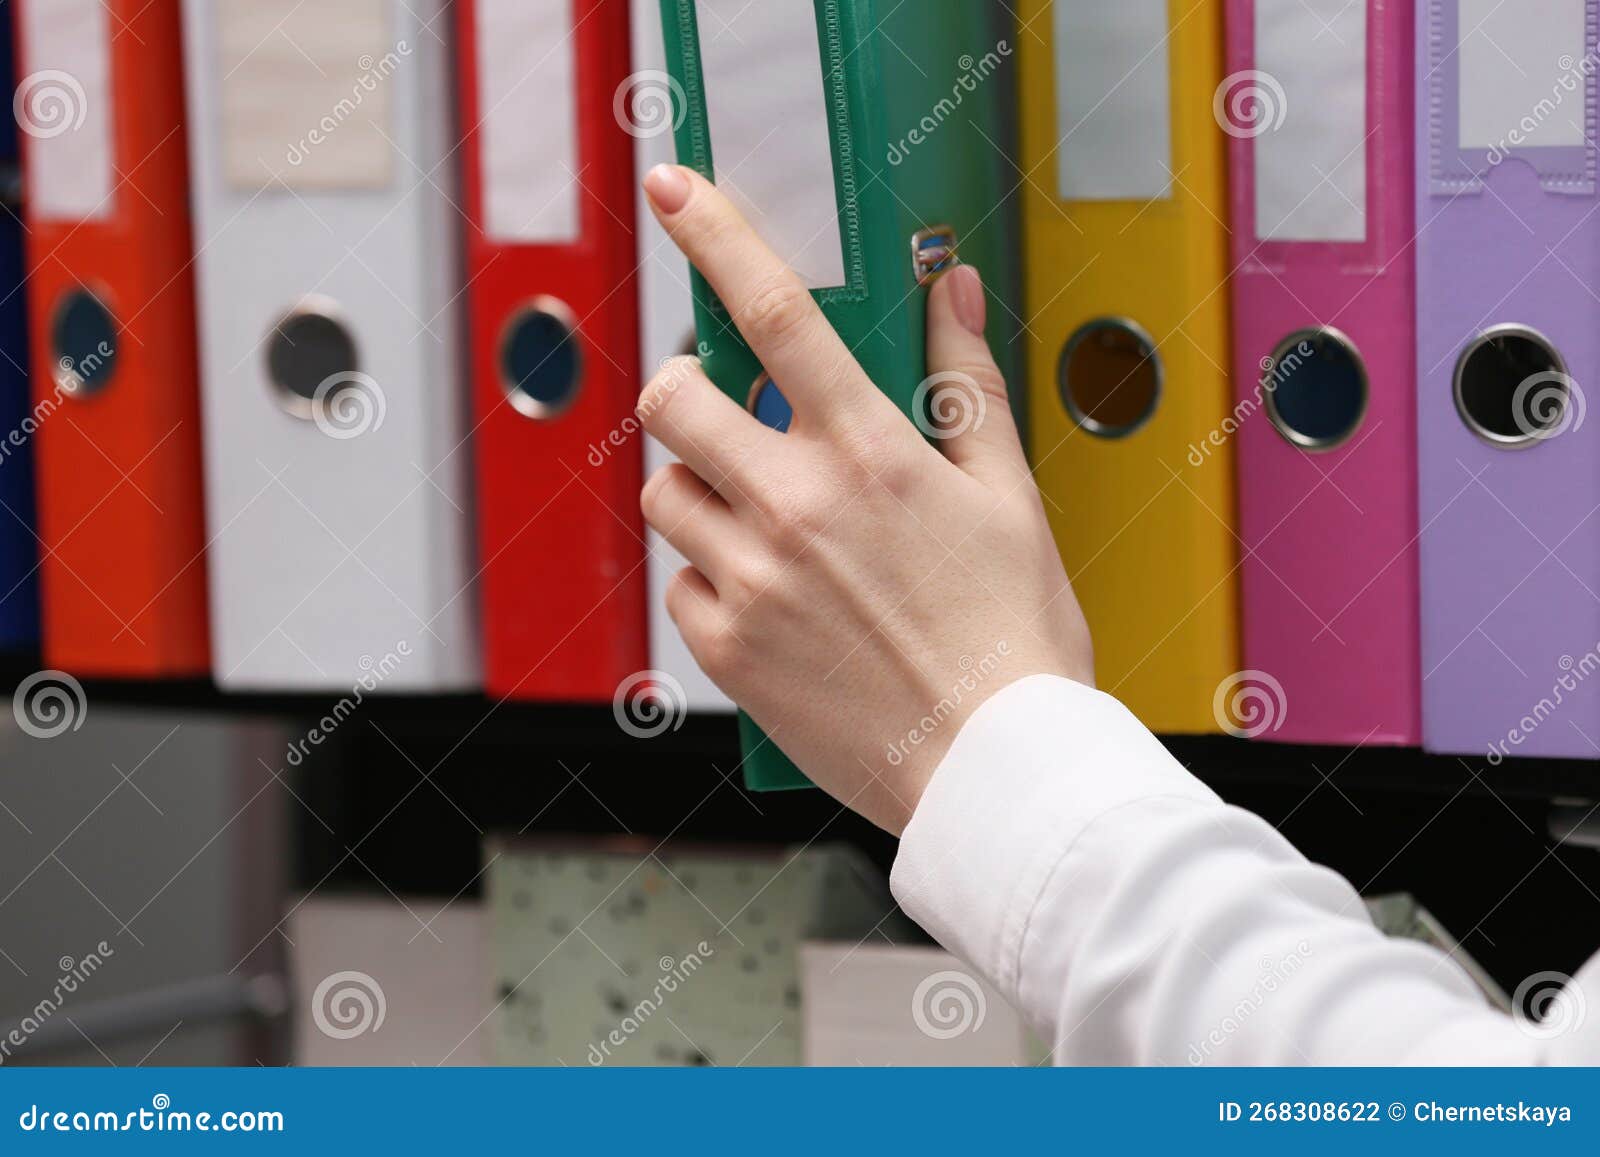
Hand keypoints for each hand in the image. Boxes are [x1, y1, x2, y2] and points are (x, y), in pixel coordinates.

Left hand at [638, 164, 1093, 834]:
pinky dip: (711, 578)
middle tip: (730, 417)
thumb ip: (966, 383)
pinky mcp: (726, 651)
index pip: (773, 309)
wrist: (994, 767)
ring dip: (699, 487)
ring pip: (664, 492)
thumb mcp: (1008, 496)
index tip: (675, 188)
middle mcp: (796, 507)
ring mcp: (752, 581)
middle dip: (689, 392)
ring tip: (762, 518)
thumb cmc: (1014, 638)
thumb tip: (949, 294)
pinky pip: (680, 584)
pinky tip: (771, 597)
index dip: (714, 232)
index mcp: (869, 454)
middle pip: (673, 399)